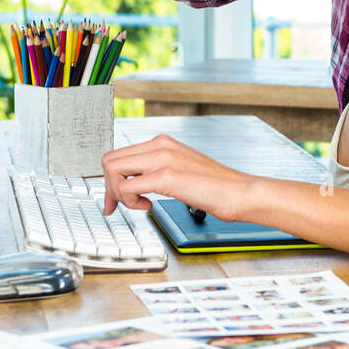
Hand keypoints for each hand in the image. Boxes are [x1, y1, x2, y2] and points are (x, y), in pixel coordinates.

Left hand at [101, 134, 255, 221]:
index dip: (111, 180)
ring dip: (117, 193)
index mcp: (162, 142)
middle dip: (108, 187)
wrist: (240, 192)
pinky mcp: (166, 176)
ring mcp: (162, 158)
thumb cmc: (215, 187)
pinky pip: (127, 187)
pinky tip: (148, 206)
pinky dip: (129, 201)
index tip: (115, 200)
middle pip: (108, 160)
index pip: (119, 154)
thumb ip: (157, 172)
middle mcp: (160, 145)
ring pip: (112, 170)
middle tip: (118, 206)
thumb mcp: (180, 171)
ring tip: (139, 204)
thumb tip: (134, 185)